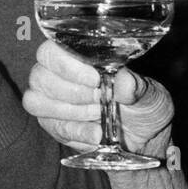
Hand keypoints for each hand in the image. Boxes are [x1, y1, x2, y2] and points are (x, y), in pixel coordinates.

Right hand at [22, 40, 173, 156]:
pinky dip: (76, 132)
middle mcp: (54, 74)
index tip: (95, 79)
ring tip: (99, 116)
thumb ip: (137, 87)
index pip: (51, 50)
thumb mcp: (150, 95)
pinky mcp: (50, 123)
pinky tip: (96, 134)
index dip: (67, 64)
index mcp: (75, 56)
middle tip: (101, 99)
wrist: (143, 138)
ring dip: (71, 111)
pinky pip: (51, 126)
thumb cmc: (142, 107)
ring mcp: (47, 99)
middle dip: (74, 92)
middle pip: (40, 76)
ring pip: (37, 101)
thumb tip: (124, 81)